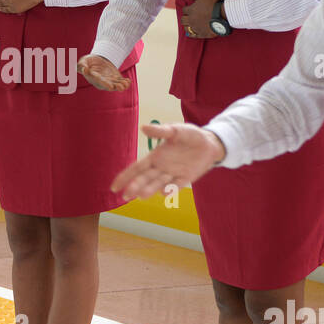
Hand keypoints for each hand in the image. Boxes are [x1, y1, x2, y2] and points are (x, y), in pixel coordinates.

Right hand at [77, 54, 129, 90]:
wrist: (95, 61)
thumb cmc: (87, 62)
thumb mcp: (83, 62)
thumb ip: (82, 66)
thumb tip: (84, 69)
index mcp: (94, 79)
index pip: (100, 82)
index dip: (105, 84)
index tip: (110, 86)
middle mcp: (102, 82)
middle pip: (109, 86)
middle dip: (115, 87)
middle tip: (120, 87)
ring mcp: (110, 81)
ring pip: (117, 85)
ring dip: (122, 85)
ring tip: (126, 82)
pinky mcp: (115, 79)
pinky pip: (121, 82)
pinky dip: (126, 83)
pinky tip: (128, 81)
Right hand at [111, 123, 225, 198]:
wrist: (209, 143)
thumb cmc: (190, 135)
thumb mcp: (175, 130)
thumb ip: (161, 131)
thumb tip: (143, 127)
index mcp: (155, 156)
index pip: (136, 168)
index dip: (125, 177)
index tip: (114, 187)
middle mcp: (161, 168)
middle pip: (145, 178)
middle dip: (135, 186)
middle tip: (126, 195)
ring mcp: (173, 174)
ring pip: (158, 183)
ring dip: (150, 189)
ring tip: (141, 195)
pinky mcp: (186, 178)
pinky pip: (176, 185)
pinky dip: (170, 188)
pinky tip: (163, 192)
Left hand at [181, 0, 220, 39]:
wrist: (223, 13)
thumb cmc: (213, 2)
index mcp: (191, 10)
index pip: (184, 10)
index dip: (187, 8)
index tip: (191, 7)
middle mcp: (191, 20)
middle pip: (183, 20)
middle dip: (185, 17)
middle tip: (189, 16)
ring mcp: (196, 28)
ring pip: (186, 28)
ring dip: (187, 25)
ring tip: (190, 23)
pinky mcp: (202, 34)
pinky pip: (193, 35)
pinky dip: (191, 34)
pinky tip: (192, 31)